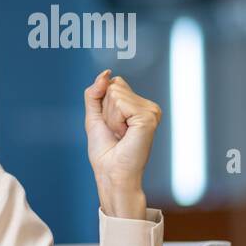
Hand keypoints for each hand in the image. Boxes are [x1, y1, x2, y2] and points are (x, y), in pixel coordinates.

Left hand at [83, 69, 160, 218]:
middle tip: (114, 132)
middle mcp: (148, 106)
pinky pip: (120, 103)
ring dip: (109, 117)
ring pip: (115, 94)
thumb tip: (105, 73)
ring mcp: (151, 111)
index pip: (114, 84)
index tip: (110, 125)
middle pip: (114, 87)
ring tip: (119, 134)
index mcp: (139, 106)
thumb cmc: (104, 150)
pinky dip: (114, 120)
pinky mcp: (148, 116)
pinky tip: (124, 134)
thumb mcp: (94, 116)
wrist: (111, 172)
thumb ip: (95, 93)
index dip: (103, 104)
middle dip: (105, 111)